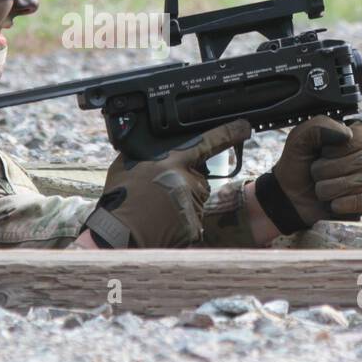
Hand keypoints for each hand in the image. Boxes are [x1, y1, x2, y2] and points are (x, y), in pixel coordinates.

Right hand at [82, 119, 251, 247]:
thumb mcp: (128, 164)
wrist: (118, 234)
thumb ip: (149, 155)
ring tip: (156, 209)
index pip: (208, 143)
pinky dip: (181, 219)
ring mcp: (193, 204)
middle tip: (160, 191)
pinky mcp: (194, 225)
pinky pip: (193, 217)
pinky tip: (162, 222)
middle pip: (198, 177)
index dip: (228, 133)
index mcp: (172, 162)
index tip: (243, 127)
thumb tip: (156, 149)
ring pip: (196, 198)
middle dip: (185, 181)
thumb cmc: (120, 199)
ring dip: (182, 201)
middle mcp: (187, 181)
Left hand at [254, 117, 361, 232]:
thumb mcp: (298, 140)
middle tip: (316, 172)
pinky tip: (333, 204)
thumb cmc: (297, 166)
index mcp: (354, 136)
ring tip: (320, 188)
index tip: (324, 151)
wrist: (290, 198)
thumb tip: (347, 134)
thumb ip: (318, 126)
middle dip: (330, 168)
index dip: (342, 145)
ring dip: (332, 188)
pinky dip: (346, 204)